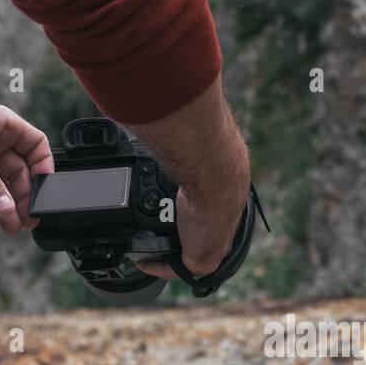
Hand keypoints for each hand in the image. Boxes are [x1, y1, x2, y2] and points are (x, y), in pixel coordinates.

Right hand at [124, 77, 249, 280]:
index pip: (206, 210)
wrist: (217, 173)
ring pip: (187, 251)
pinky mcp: (203, 258)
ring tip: (143, 243)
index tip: (170, 212)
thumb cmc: (210, 150)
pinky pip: (176, 268)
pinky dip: (157, 265)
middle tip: (151, 229)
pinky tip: (142, 258)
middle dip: (175, 235)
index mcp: (224, 195)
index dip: (188, 214)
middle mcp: (221, 221)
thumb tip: (174, 97)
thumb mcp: (199, 134)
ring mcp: (213, 242)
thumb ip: (187, 122)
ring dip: (165, 250)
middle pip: (195, 235)